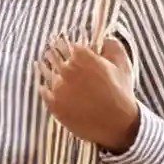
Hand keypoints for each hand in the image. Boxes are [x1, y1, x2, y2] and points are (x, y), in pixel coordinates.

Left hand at [38, 35, 139, 152]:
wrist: (117, 124)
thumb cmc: (121, 94)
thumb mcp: (123, 67)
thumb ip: (113, 47)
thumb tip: (105, 38)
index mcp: (83, 58)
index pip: (66, 44)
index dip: (64, 43)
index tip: (60, 41)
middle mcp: (67, 70)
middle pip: (52, 55)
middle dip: (52, 53)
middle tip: (49, 51)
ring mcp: (58, 87)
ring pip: (44, 71)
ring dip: (44, 67)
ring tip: (41, 63)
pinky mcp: (53, 103)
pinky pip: (42, 90)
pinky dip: (44, 86)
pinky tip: (43, 84)